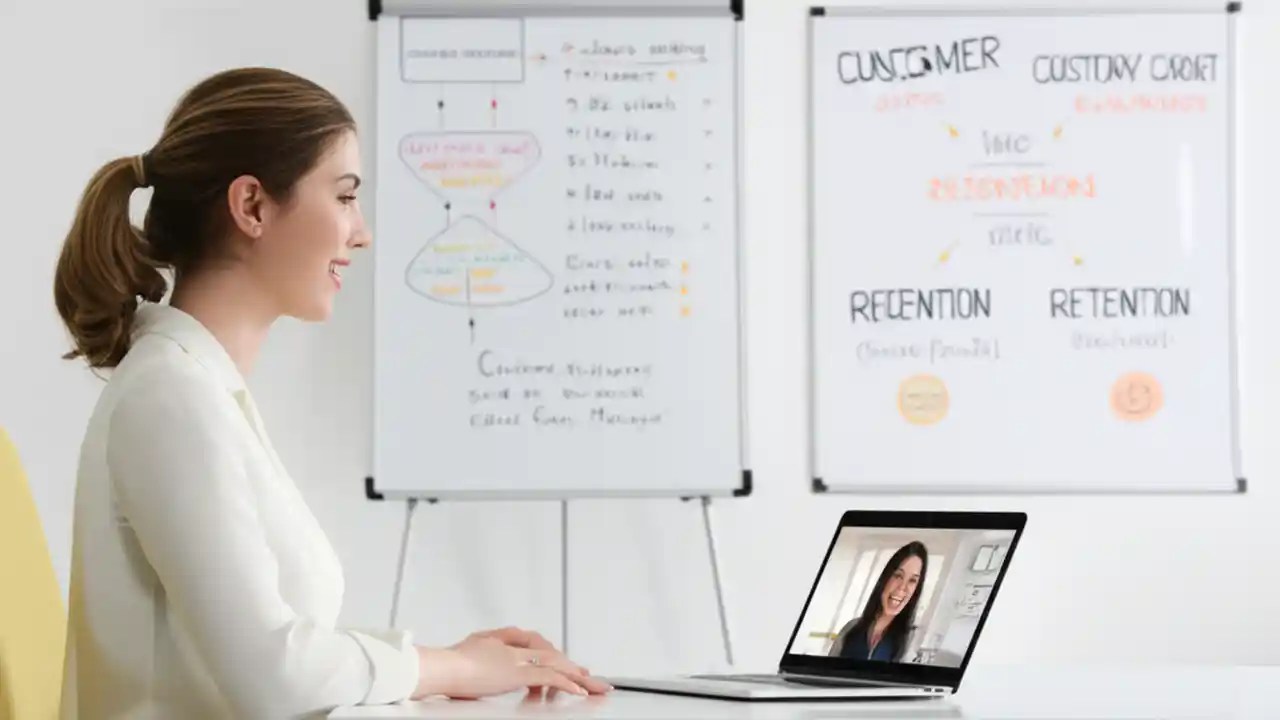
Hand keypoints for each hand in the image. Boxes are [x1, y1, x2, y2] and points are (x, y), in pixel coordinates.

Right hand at [410, 627, 611, 700]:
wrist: (443, 666)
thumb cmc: (450, 662)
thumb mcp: (472, 649)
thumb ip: (487, 647)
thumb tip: (493, 654)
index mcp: (505, 641)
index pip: (539, 646)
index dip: (557, 656)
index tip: (570, 667)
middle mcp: (515, 647)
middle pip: (553, 654)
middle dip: (574, 668)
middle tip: (592, 678)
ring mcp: (518, 659)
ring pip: (557, 664)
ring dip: (578, 677)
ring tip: (595, 687)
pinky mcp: (517, 672)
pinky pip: (549, 676)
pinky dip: (567, 683)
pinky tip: (579, 690)